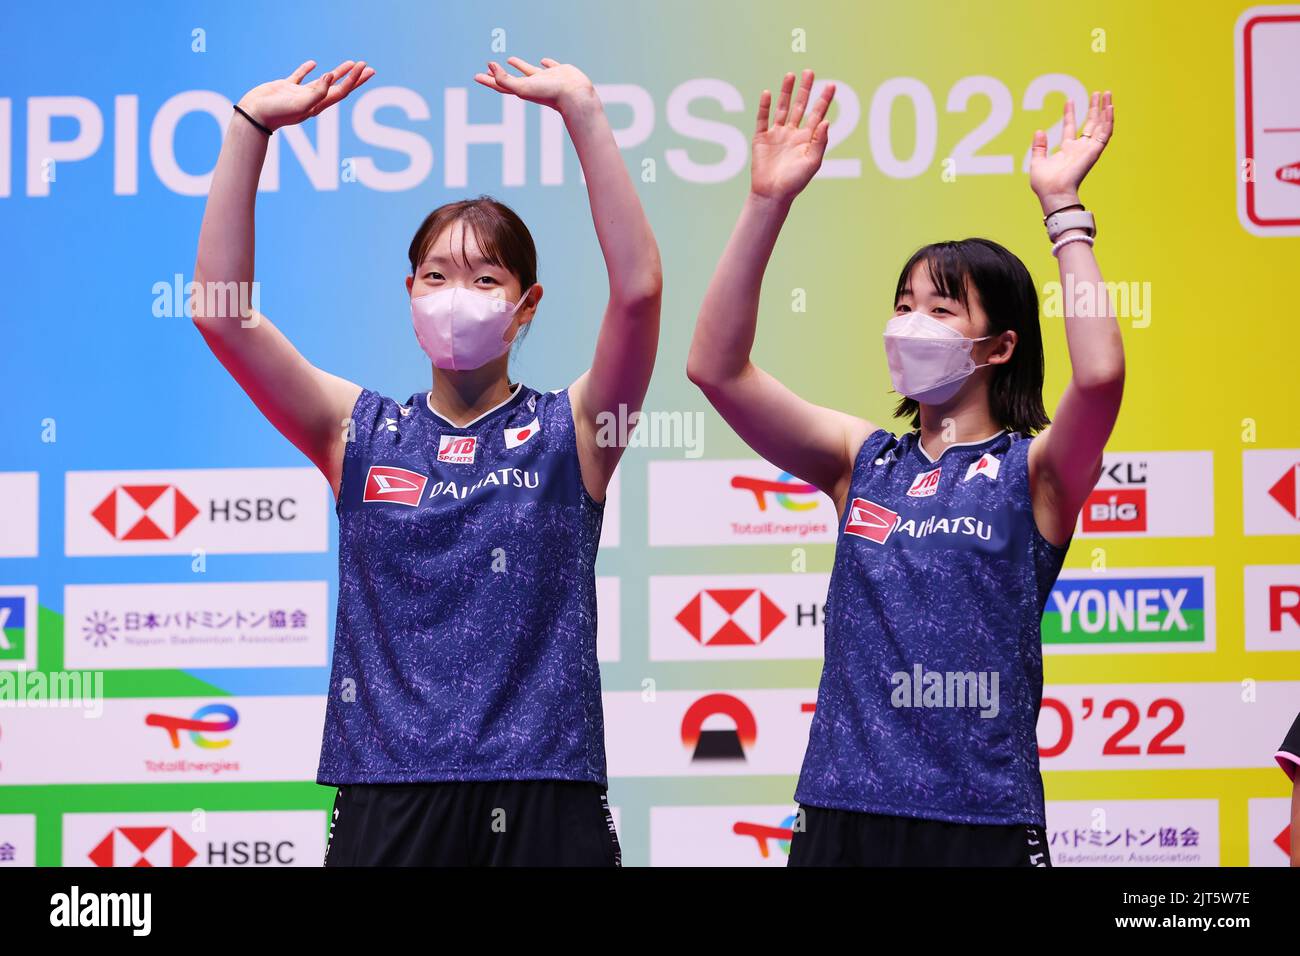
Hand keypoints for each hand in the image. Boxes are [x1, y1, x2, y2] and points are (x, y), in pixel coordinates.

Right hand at [237, 59, 374, 131]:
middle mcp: (312, 100)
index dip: (355, 79)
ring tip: (350, 63)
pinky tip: (313, 64)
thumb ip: (318, 91)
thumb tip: (332, 76)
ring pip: (323, 81)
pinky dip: (307, 70)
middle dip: (355, 78)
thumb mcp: (300, 104)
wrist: (254, 115)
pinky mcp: (286, 87)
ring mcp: (299, 93)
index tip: (365, 67)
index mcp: (318, 105)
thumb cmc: (277, 112)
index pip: (342, 91)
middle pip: (339, 87)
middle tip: (368, 68)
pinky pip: (300, 77)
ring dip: (338, 73)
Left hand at [474, 57, 594, 112]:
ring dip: (519, 66)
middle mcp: (533, 85)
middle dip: (499, 74)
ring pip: (529, 71)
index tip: (476, 76)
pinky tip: (543, 60)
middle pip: (511, 79)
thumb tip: (490, 66)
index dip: (488, 80)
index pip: (501, 85)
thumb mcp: (522, 87)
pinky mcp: (558, 73)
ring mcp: (546, 79)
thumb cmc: (549, 94)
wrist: (575, 95)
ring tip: (510, 59)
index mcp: (523, 90)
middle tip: (489, 68)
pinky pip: (549, 66)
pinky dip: (546, 63)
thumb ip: (504, 79)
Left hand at [1030, 90, 1113, 211]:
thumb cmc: (1045, 184)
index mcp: (1067, 150)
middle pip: (1090, 123)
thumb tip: (1039, 130)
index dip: (1070, 113)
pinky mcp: (1094, 151)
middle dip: (1094, 108)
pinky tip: (1110, 107)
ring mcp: (1088, 149)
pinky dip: (1108, 120)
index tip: (1070, 99)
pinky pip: (1105, 133)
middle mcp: (1080, 148)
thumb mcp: (1038, 162)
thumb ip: (1039, 147)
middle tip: (1098, 92)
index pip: (1070, 126)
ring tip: (1107, 94)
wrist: (1053, 193)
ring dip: (1104, 109)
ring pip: (1100, 125)